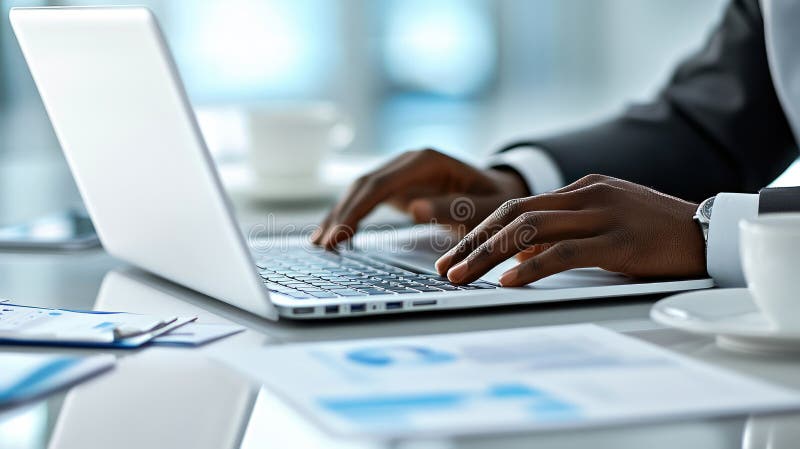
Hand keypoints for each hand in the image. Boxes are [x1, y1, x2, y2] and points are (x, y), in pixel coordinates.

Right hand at [312, 149, 528, 248]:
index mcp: (427, 161)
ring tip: (320, 244)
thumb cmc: (498, 203)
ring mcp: (401, 171)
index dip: (356, 210)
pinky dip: (348, 215)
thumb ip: (454, 208)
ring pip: (359, 190)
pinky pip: (366, 198)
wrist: (503, 191)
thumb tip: (413, 209)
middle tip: (324, 246)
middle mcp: (409, 161)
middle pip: (364, 185)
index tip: (340, 235)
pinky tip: (332, 233)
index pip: (380, 184)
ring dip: (339, 215)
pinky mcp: (397, 186)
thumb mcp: (485, 208)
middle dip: (341, 214)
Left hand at [434, 174, 706, 285]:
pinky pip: (564, 252)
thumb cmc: (656, 235)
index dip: (479, 230)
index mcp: (580, 189)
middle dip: (472, 243)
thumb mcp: (604, 226)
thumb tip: (520, 254)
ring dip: (489, 255)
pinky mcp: (618, 240)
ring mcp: (602, 214)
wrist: (712, 232)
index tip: (454, 254)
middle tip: (445, 269)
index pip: (516, 206)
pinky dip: (532, 267)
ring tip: (462, 277)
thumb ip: (564, 233)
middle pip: (513, 214)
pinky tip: (509, 281)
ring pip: (530, 229)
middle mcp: (586, 195)